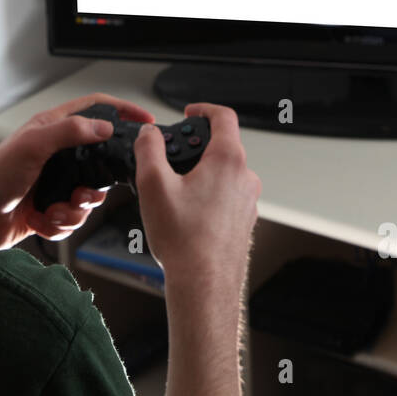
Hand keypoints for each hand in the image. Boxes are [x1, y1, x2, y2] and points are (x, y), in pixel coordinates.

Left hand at [0, 93, 155, 250]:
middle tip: (84, 194)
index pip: (95, 109)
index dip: (121, 111)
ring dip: (76, 210)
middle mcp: (55, 155)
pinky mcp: (49, 210)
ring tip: (55, 211)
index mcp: (51, 130)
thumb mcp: (31, 146)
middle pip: (99, 163)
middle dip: (96, 185)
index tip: (145, 121)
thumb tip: (104, 125)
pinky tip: (42, 222)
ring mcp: (53, 184)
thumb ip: (69, 131)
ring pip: (88, 197)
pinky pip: (74, 219)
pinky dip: (61, 224)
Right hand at [133, 103, 260, 295]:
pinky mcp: (244, 221)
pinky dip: (208, 196)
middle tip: (170, 159)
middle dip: (195, 148)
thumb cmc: (184, 240)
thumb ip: (149, 150)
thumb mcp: (153, 185)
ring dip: (201, 174)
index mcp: (228, 161)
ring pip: (224, 174)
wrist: (204, 285)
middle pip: (222, 147)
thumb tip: (149, 135)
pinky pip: (226, 197)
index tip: (190, 113)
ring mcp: (247, 201)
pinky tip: (186, 215)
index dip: (204, 109)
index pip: (224, 117)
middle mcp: (245, 178)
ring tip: (173, 193)